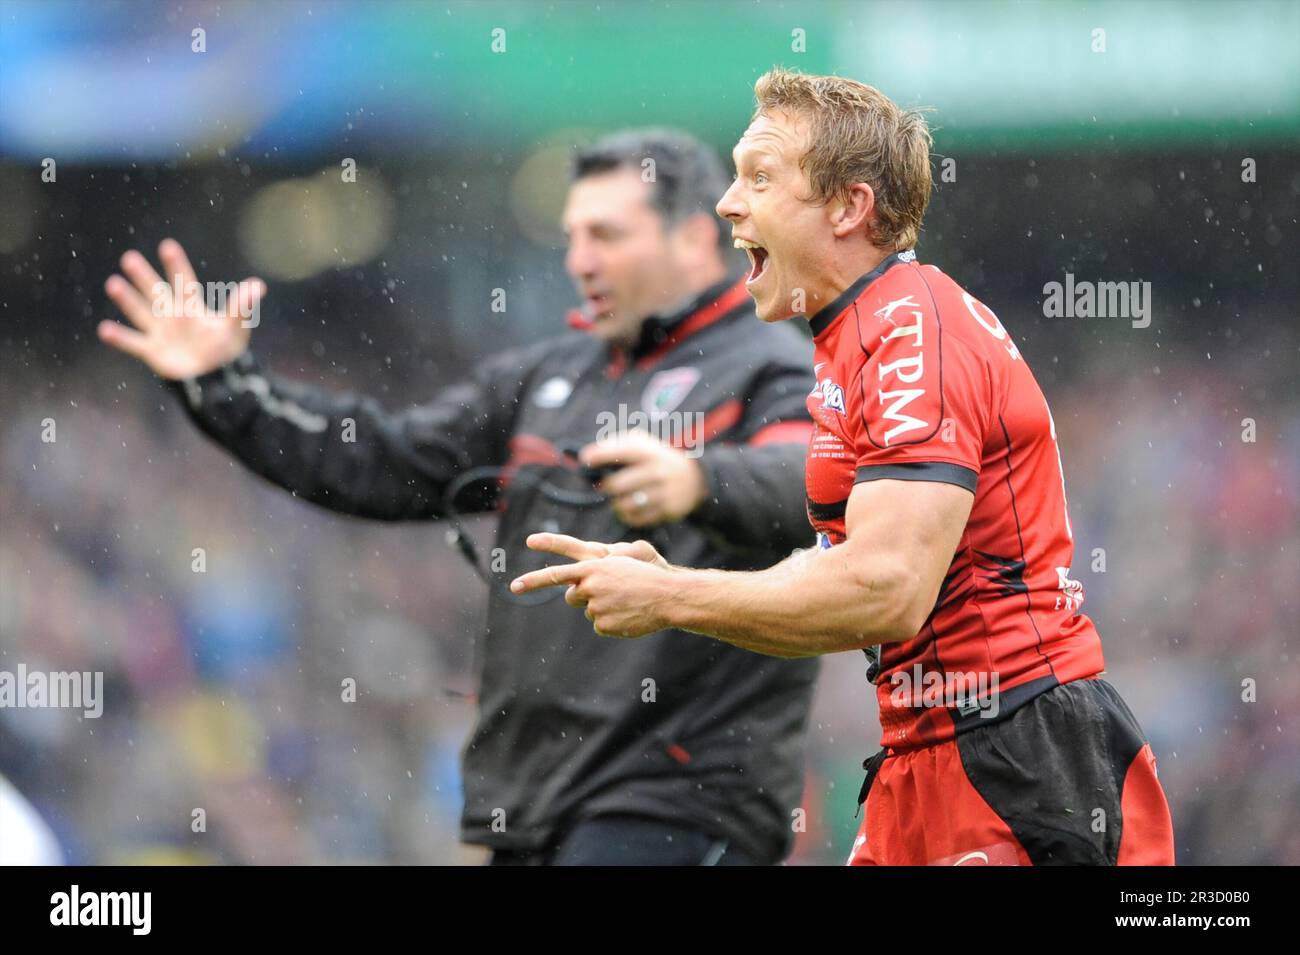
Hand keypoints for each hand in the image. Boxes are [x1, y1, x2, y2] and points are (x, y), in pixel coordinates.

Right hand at [99, 238, 265, 379]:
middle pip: (155, 292)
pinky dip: (119, 338)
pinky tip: (104, 329)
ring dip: (127, 299)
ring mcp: (160, 332)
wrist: (216, 379)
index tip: (167, 246)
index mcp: (192, 307)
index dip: (176, 265)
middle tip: (129, 258)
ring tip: (113, 283)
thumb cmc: (226, 350)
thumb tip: (258, 285)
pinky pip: (133, 343)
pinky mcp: (152, 351)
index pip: (183, 281)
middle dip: (144, 277)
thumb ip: (242, 306)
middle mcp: (173, 315)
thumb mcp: (235, 327)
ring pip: (140, 312)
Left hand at [510, 532, 677, 636]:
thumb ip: (592, 574)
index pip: (556, 574)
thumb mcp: (617, 565)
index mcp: (592, 568)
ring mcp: (597, 607)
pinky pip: (600, 626)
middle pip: (572, 597)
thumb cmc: (645, 577)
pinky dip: (612, 623)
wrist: (667, 596)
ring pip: (589, 612)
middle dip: (582, 596)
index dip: (533, 581)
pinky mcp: (604, 625)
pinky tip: (628, 616)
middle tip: (607, 593)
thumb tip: (574, 592)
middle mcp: (590, 587)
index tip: (514, 586)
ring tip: (626, 602)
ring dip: (603, 609)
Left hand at [580, 430, 707, 526]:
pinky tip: (629, 509)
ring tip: (618, 499)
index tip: (585, 459)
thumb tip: (586, 457)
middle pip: (618, 484)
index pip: (622, 451)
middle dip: (606, 486)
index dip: (601, 455)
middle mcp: (658, 470)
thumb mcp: (641, 444)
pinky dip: (629, 516)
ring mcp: (665, 491)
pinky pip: (639, 518)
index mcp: (649, 452)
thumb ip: (615, 445)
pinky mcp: (669, 509)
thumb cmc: (655, 459)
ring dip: (617, 503)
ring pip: (627, 504)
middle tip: (603, 486)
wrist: (694, 478)